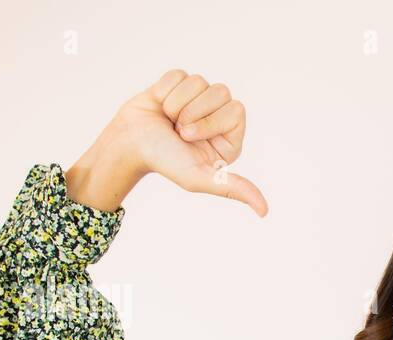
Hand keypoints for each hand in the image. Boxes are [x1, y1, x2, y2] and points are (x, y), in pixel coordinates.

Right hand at [70, 68, 267, 216]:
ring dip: (177, 102)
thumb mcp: (199, 178)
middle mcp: (218, 118)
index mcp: (229, 138)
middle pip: (221, 91)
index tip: (189, 136)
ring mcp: (199, 100)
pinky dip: (165, 91)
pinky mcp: (180, 84)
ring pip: (199, 81)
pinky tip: (160, 107)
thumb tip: (264, 211)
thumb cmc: (164, 161)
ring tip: (169, 120)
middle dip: (193, 110)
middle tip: (178, 130)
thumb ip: (232, 188)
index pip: (236, 110)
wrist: (128, 144)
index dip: (211, 119)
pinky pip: (179, 75)